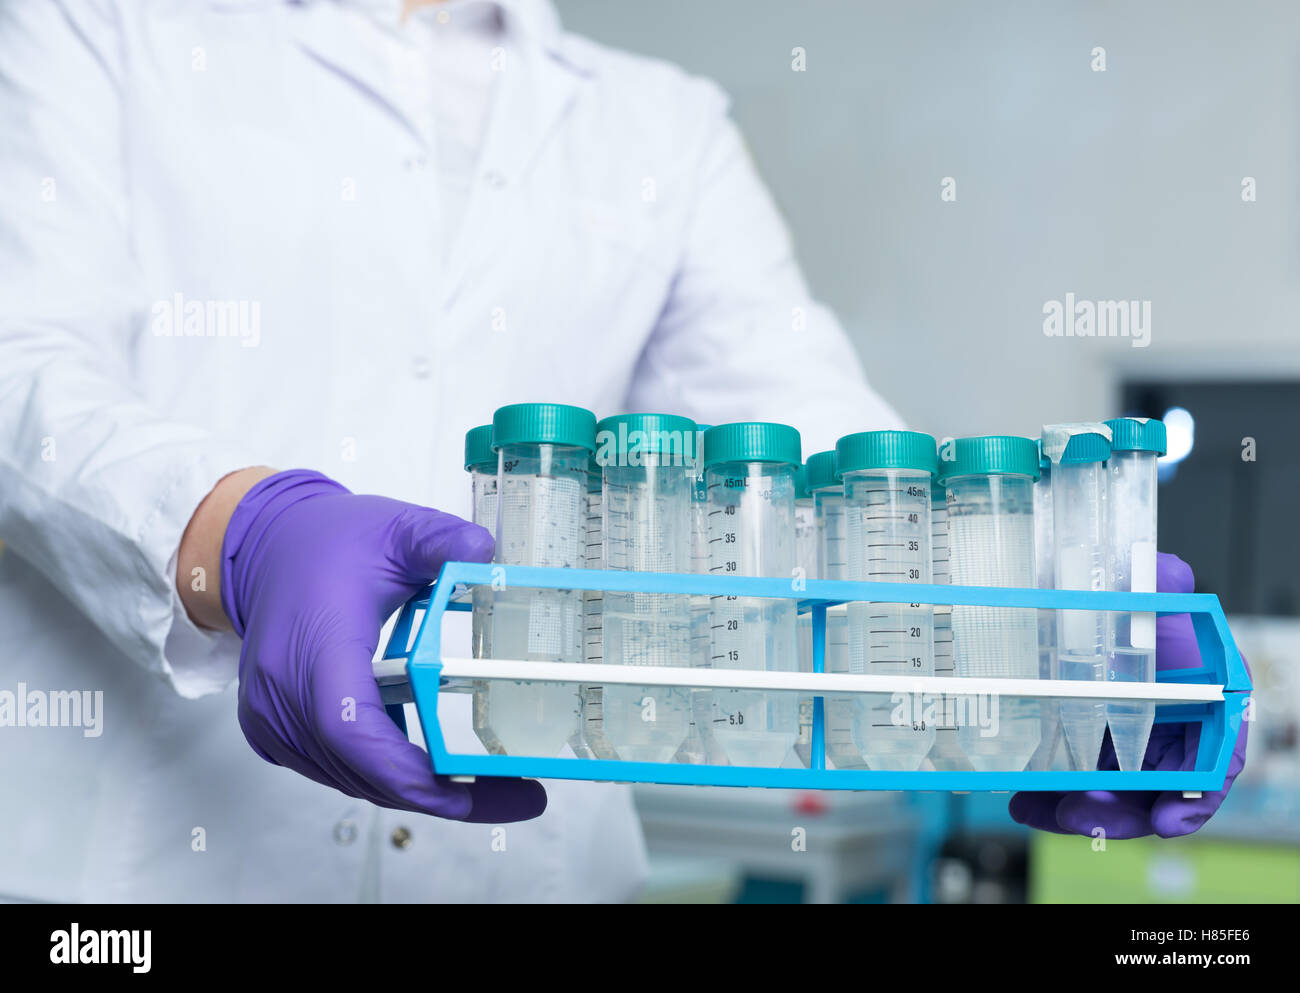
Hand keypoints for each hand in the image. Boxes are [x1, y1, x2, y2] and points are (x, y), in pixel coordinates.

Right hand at [219, 469, 546, 822]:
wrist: (267, 550)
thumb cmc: (329, 542)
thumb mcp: (395, 530)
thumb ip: (441, 540)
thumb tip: (485, 552)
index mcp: (313, 644)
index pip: (351, 728)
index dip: (408, 771)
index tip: (472, 788)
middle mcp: (282, 692)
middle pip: (362, 770)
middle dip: (441, 792)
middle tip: (519, 797)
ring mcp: (272, 718)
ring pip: (354, 779)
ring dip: (420, 789)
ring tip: (495, 787)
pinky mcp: (275, 730)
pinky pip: (340, 768)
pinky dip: (391, 773)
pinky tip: (443, 766)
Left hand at [1009, 553, 1247, 838]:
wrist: (1100, 609)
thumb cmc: (1139, 609)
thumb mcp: (1154, 592)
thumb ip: (1163, 584)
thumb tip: (1167, 571)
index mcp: (1208, 707)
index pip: (1214, 763)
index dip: (1194, 800)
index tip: (1166, 822)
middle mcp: (1176, 734)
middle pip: (1158, 792)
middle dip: (1119, 812)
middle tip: (1075, 814)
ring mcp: (1136, 746)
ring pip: (1116, 795)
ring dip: (1079, 809)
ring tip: (1036, 808)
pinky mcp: (1099, 750)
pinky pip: (1084, 782)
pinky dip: (1057, 794)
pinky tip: (1026, 796)